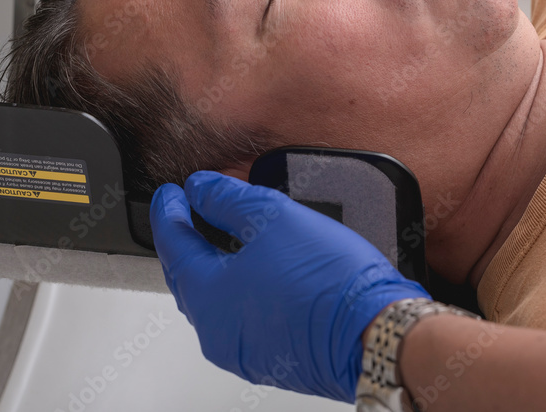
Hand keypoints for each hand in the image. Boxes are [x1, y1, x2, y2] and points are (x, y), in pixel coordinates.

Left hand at [150, 170, 430, 402]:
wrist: (376, 334)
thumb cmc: (330, 283)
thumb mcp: (274, 217)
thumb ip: (228, 199)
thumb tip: (202, 188)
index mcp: (208, 297)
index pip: (172, 244)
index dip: (169, 211)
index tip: (171, 192)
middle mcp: (218, 332)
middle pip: (189, 275)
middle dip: (189, 238)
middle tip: (193, 210)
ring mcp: (244, 350)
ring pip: (217, 298)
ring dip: (217, 264)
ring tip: (228, 235)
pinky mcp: (272, 357)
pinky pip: (243, 316)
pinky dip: (242, 288)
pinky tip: (262, 270)